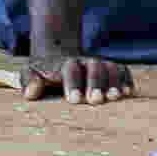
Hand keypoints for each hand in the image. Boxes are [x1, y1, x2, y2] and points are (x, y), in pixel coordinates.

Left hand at [16, 48, 135, 102]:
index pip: (70, 69)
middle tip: (95, 100)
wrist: (59, 55)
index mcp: (65, 64)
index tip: (73, 99)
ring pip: (110, 67)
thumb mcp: (31, 73)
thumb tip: (32, 91)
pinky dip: (126, 80)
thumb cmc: (44, 73)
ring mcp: (100, 64)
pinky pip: (122, 70)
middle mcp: (85, 62)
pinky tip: (128, 93)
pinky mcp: (111, 69)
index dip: (73, 83)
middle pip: (94, 67)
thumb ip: (28, 81)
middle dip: (95, 83)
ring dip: (113, 82)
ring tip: (115, 98)